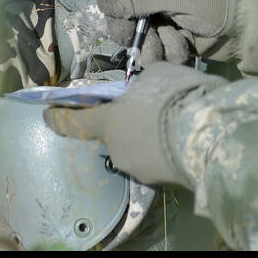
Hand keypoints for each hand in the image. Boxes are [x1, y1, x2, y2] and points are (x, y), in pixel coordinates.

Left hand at [43, 62, 226, 185]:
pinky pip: (158, 160)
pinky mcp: (162, 183)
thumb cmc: (177, 97)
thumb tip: (141, 91)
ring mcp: (140, 170)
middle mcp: (117, 149)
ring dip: (149, 137)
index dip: (59, 117)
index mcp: (109, 122)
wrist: (211, 135)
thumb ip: (141, 85)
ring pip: (138, 148)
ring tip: (174, 122)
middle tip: (151, 109)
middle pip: (115, 134)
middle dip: (127, 123)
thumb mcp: (158, 75)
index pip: (74, 122)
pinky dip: (165, 150)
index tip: (47, 114)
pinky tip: (183, 138)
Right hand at [97, 0, 257, 74]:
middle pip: (123, 15)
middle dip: (137, 33)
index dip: (117, 7)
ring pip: (138, 37)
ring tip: (177, 46)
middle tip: (152, 41)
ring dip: (154, 47)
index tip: (128, 23)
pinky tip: (185, 50)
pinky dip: (168, 53)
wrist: (252, 26)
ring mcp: (165, 12)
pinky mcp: (174, 35)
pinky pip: (156, 49)